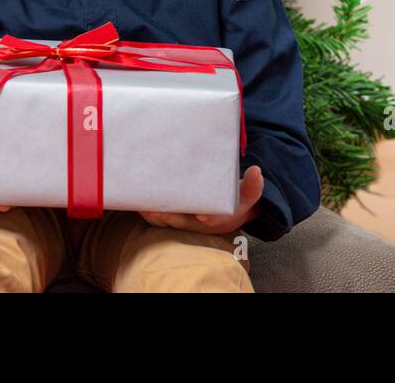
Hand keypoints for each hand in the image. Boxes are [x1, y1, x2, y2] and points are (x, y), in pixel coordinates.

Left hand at [138, 165, 265, 234]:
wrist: (230, 210)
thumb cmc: (237, 199)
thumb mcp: (249, 195)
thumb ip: (253, 186)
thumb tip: (257, 172)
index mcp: (220, 217)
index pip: (214, 219)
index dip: (208, 216)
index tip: (203, 215)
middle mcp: (200, 223)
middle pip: (183, 220)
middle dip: (169, 214)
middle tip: (156, 207)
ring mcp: (186, 221)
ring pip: (168, 220)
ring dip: (154, 212)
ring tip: (141, 202)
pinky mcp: (175, 216)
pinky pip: (160, 216)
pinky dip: (149, 209)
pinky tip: (137, 199)